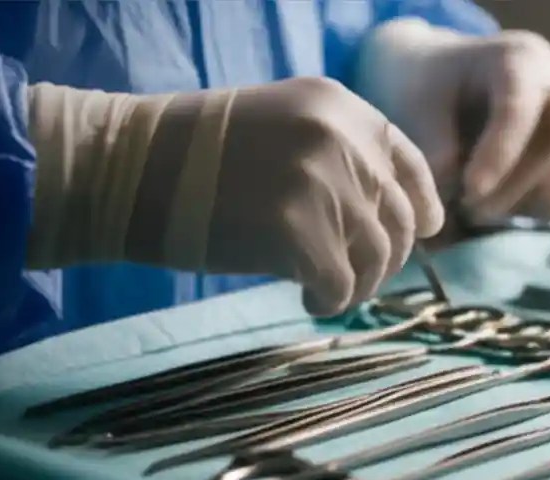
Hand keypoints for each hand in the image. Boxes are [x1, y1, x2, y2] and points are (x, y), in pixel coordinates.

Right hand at [26, 77, 443, 315]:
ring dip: (358, 284)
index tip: (421, 232)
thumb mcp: (283, 127)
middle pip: (398, 219)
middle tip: (356, 275)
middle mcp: (341, 140)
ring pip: (376, 258)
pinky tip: (308, 300)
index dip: (420, 206)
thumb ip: (339, 156)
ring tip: (325, 289)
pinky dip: (331, 302)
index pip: (408, 165)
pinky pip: (343, 286)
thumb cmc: (198, 157)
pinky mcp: (299, 234)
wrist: (128, 168)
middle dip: (385, 258)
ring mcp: (322, 185)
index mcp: (341, 108)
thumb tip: (398, 216)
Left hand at [359, 20, 549, 221]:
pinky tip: (516, 221)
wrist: (449, 80)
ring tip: (484, 218)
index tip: (471, 191)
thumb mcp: (419, 101)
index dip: (500, 152)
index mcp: (519, 59)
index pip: (520, 106)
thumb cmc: (434, 87)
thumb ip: (434, 141)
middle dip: (546, 176)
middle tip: (487, 212)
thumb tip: (450, 181)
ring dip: (544, 200)